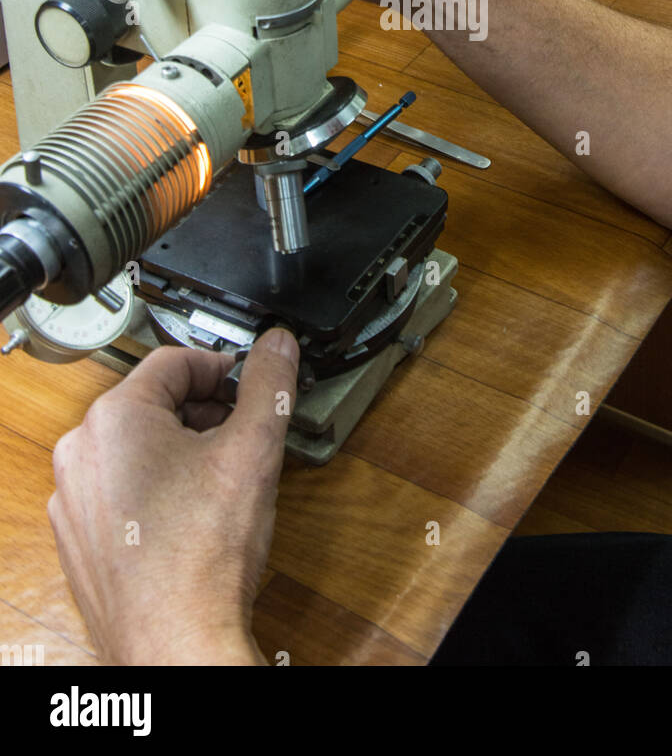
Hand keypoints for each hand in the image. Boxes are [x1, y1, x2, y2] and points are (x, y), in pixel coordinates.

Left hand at [48, 326, 298, 665]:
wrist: (177, 643)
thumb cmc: (203, 557)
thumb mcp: (253, 450)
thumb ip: (270, 386)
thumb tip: (277, 346)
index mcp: (114, 419)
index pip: (174, 362)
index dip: (220, 368)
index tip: (246, 384)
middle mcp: (81, 454)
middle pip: (151, 404)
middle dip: (202, 412)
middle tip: (241, 433)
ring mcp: (76, 501)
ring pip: (135, 450)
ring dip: (180, 451)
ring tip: (221, 480)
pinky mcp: (80, 541)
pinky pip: (119, 493)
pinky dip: (156, 491)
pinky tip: (192, 518)